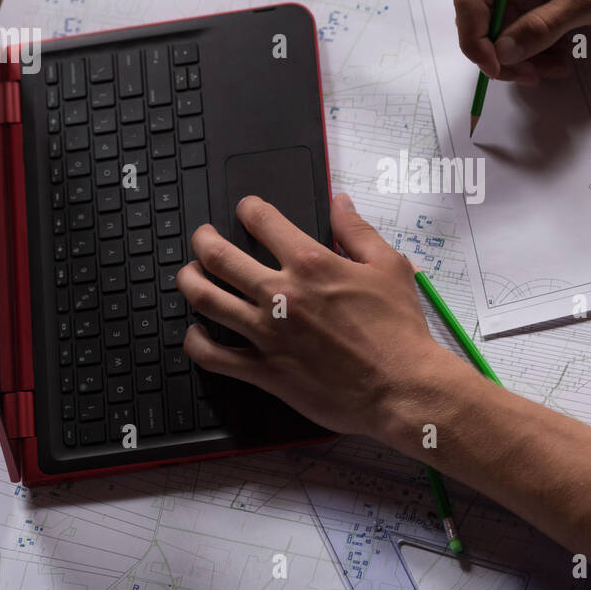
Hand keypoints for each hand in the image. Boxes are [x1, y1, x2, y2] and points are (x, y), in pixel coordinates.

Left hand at [175, 193, 455, 438]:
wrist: (401, 387)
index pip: (262, 220)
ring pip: (206, 300)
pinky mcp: (265, 371)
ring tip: (189, 275)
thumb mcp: (389, 266)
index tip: (246, 210)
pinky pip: (213, 356)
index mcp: (311, 263)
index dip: (248, 209)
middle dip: (204, 240)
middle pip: (219, 257)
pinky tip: (196, 332)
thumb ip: (358, 231)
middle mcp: (282, 294)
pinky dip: (196, 341)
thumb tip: (340, 202)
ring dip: (189, 281)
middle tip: (203, 238)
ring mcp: (268, 334)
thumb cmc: (400, 329)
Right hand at [453, 0, 590, 83]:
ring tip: (559, 65)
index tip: (499, 69)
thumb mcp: (588, 0)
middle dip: (504, 54)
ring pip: (499, 27)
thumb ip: (543, 26)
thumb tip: (503, 52)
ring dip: (522, 53)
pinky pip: (516, 22)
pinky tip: (559, 52)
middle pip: (481, 18)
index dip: (476, 41)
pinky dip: (533, 43)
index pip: (470, 1)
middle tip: (537, 75)